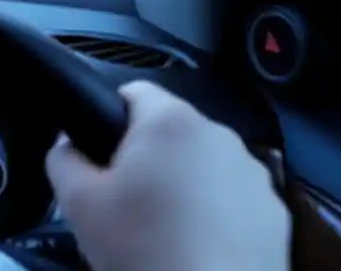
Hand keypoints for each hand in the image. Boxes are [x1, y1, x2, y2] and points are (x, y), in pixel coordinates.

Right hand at [45, 81, 288, 270]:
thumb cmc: (141, 247)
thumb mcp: (78, 204)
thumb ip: (63, 158)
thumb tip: (69, 145)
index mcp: (170, 122)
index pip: (133, 92)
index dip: (109, 120)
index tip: (101, 161)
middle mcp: (220, 135)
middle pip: (171, 131)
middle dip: (149, 157)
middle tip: (126, 202)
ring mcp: (256, 174)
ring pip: (205, 165)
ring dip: (186, 183)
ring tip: (166, 231)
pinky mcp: (277, 213)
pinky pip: (235, 199)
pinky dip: (218, 214)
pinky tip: (200, 248)